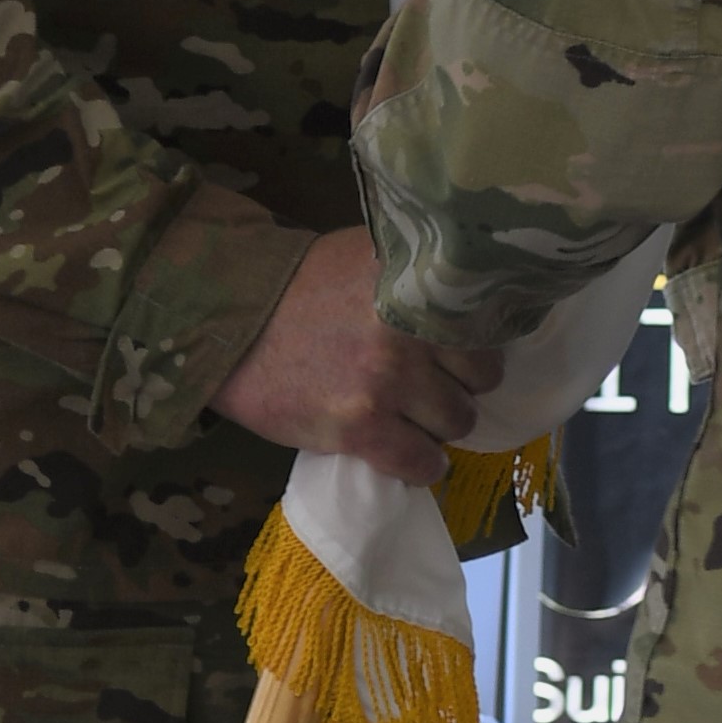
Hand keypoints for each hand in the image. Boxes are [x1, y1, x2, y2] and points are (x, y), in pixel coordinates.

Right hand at [211, 228, 498, 484]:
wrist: (234, 324)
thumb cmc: (301, 287)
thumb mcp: (368, 257)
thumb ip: (419, 277)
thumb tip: (470, 302)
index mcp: (417, 282)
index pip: (487, 325)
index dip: (476, 343)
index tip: (463, 355)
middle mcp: (411, 328)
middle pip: (480, 377)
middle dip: (460, 384)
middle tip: (435, 388)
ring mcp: (387, 380)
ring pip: (457, 422)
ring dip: (440, 425)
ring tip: (415, 420)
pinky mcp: (360, 426)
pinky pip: (422, 462)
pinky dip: (422, 465)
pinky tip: (409, 455)